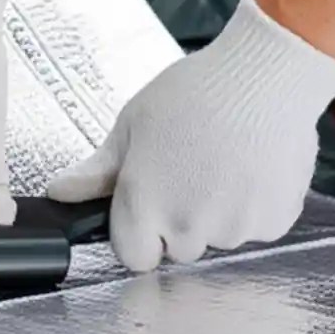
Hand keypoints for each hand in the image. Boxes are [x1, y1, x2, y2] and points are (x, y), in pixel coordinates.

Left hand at [47, 0, 334, 270]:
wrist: (268, 76)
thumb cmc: (198, 92)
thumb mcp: (133, 124)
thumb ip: (98, 170)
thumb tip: (60, 192)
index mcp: (144, 206)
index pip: (134, 257)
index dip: (140, 235)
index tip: (150, 207)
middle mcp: (188, 227)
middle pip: (179, 248)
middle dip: (181, 220)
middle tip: (190, 170)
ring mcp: (235, 229)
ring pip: (220, 236)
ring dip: (220, 212)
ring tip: (224, 162)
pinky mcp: (274, 222)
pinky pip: (258, 227)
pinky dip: (255, 204)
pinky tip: (252, 166)